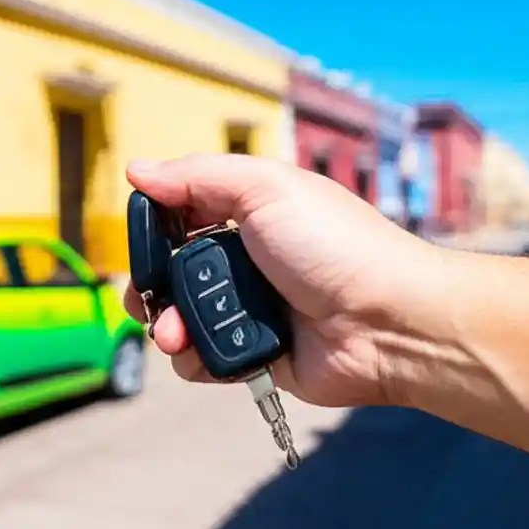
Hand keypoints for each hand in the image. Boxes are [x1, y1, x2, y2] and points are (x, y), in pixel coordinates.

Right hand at [122, 153, 447, 407]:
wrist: (390, 323)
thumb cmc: (338, 245)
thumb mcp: (267, 188)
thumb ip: (197, 176)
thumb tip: (137, 170)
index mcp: (250, 211)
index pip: (183, 211)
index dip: (155, 223)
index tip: (139, 237)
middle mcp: (247, 259)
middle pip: (173, 269)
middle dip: (151, 281)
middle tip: (145, 292)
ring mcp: (249, 308)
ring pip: (181, 316)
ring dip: (166, 323)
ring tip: (172, 331)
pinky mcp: (254, 354)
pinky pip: (204, 358)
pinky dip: (192, 357)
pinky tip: (196, 353)